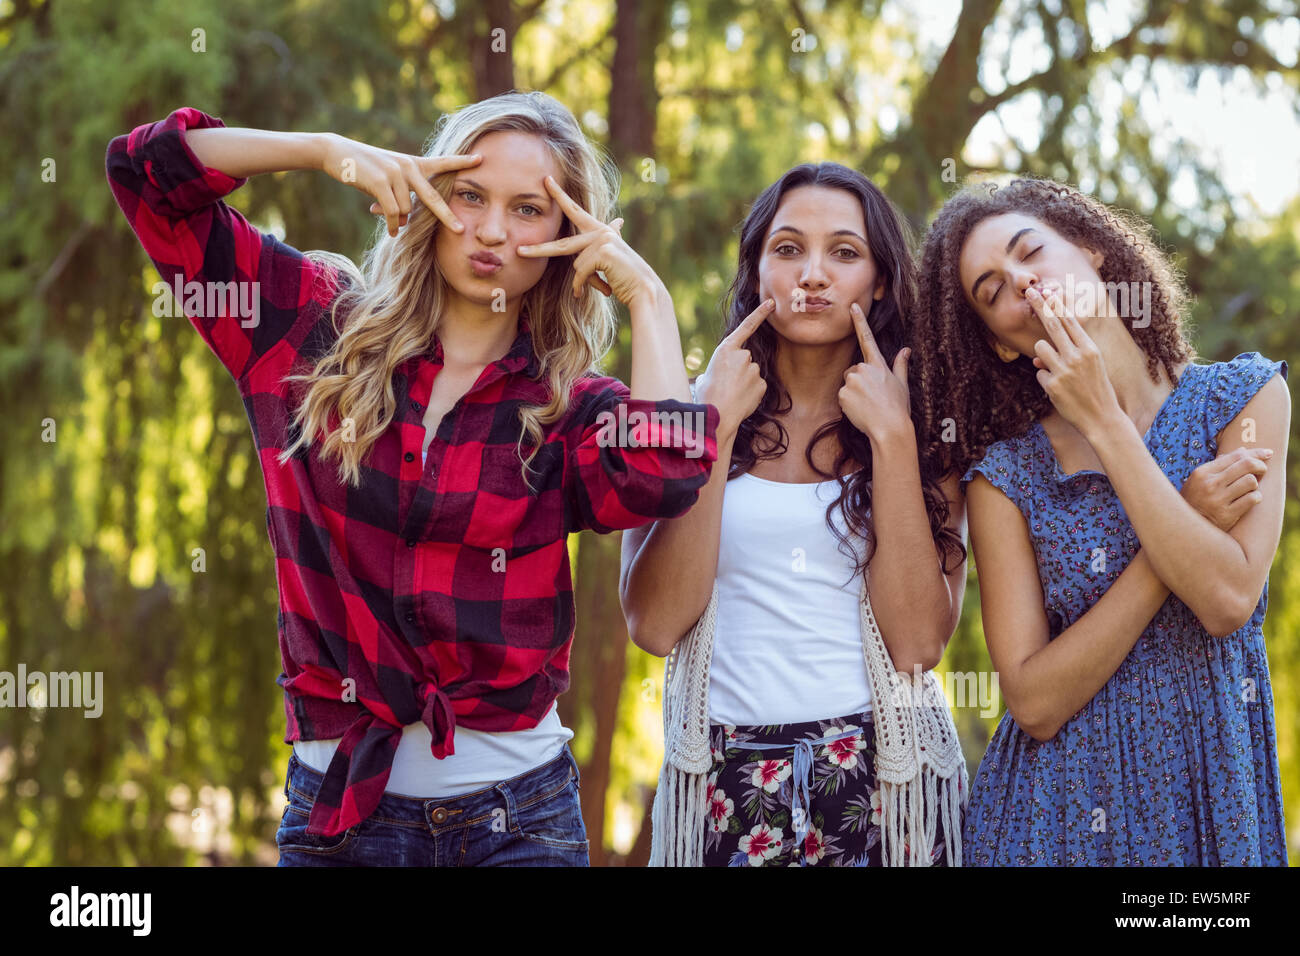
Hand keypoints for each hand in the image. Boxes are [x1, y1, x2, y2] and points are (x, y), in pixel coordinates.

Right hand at [319, 135, 481, 236]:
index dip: (462, 162)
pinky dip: (392, 225)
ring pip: (406, 210)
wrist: (337, 153)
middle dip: (446, 216)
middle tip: (458, 230)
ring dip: (399, 220)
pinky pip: (393, 213)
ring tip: (385, 216)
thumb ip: (403, 195)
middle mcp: (408, 166)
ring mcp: (395, 173)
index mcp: (414, 163)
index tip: (481, 158)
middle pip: (433, 197)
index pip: (442, 162)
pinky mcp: (381, 182)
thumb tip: (405, 222)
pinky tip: (391, 231)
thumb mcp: (389, 178)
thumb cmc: (366, 169)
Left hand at [516, 176, 655, 303]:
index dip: (559, 196)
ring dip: (584, 281)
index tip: (546, 181)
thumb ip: (611, 237)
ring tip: (604, 286)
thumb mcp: (615, 255)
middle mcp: (600, 231)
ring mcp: (601, 240)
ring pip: (576, 264)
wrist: (644, 289)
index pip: (575, 210)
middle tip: (519, 252)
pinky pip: (581, 274)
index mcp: (600, 230)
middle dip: (539, 250)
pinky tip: (603, 290)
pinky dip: (585, 286)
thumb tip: (619, 220)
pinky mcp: (602, 253)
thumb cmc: (627, 275)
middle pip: (562, 244)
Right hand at [694, 299, 774, 440]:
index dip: (760, 313)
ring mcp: (754, 369)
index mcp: (726, 349)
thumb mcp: (704, 376)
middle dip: (738, 370)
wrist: (717, 414)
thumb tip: (713, 377)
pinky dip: (750, 392)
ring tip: (730, 393)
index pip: (746, 326)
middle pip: (745, 358)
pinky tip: (740, 399)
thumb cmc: (706, 396)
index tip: (771, 303)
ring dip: (743, 381)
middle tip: (725, 384)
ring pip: (751, 373)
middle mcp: (743, 355)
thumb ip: (715, 370)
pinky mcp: (761, 383)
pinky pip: (757, 386)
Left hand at [837, 303, 912, 444]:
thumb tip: (906, 350)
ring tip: (868, 404)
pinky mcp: (843, 393)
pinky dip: (849, 402)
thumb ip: (900, 365)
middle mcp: (863, 368)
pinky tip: (860, 410)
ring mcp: (852, 380)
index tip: (853, 307)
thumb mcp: (902, 384)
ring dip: (854, 391)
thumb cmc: (898, 407)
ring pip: (848, 382)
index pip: (867, 338)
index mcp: (879, 364)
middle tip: (873, 396)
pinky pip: (843, 395)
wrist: (888, 428)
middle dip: (860, 381)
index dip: (860, 321)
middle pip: (854, 369)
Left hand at [1028, 284, 1120, 438]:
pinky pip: (1039, 373)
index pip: (1071, 322)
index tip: (1048, 292)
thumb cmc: (1096, 390)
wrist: (1102, 418)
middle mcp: (1077, 356)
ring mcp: (1064, 370)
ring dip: (1043, 357)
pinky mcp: (1052, 385)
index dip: (1057, 306)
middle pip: (1053, 325)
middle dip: (1040, 306)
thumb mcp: (1089, 368)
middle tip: (1030, 292)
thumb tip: (1038, 356)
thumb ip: (1067, 356)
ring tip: (1058, 371)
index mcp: (1090, 349)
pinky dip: (1046, 380)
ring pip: (1040, 348)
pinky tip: (1060, 391)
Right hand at [1180, 446, 1271, 530]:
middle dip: (1260, 465)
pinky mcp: (1227, 515)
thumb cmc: (1194, 500)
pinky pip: (1252, 499)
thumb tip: (1243, 451)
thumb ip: (1219, 465)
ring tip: (1250, 488)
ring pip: (1251, 481)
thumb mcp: (1198, 479)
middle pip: (1246, 465)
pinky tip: (1251, 499)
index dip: (1255, 453)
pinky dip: (1256, 497)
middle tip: (1263, 469)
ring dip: (1254, 484)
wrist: (1186, 527)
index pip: (1235, 456)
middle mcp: (1210, 484)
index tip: (1267, 453)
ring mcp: (1218, 500)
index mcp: (1202, 473)